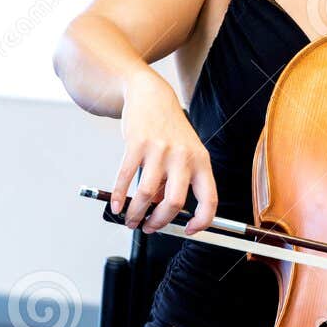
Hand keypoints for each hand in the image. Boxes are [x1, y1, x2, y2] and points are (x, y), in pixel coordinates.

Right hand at [111, 70, 217, 234]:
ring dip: (136, 213)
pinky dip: (119, 196)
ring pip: (147, 194)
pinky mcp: (137, 144)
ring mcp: (160, 150)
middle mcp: (183, 157)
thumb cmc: (169, 128)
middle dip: (159, 222)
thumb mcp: (183, 153)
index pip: (209, 200)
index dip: (202, 221)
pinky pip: (126, 177)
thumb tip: (158, 209)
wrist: (151, 96)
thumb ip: (175, 181)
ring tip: (130, 219)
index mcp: (201, 162)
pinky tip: (116, 204)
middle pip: (175, 202)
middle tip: (149, 227)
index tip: (189, 230)